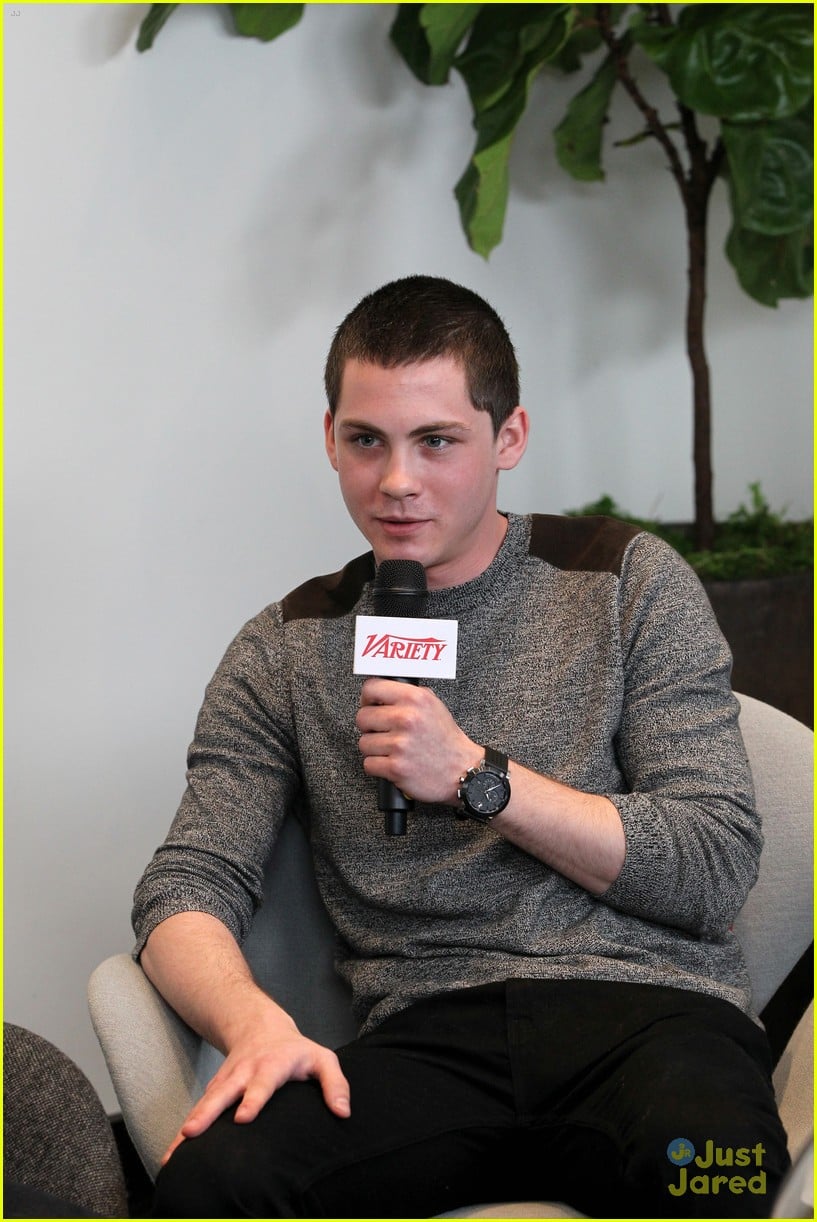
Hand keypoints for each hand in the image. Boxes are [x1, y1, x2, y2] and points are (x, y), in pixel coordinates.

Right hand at [162, 1017, 350, 1164]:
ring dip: (188, 1125)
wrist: (260, 1027)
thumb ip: (335, 1083)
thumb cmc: (296, 1051)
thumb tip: (343, 1113)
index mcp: (272, 1065)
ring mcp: (226, 1081)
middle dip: (207, 1113)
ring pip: (205, 1103)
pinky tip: (171, 1155)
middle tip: (192, 1132)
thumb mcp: (323, 1059)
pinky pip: (198, 1111)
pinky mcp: (215, 1091)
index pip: (263, 1083)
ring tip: (172, 1153)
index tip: (243, 1117)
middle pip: (223, 1092)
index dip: (253, 1099)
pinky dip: (182, 1132)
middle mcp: (244, 1072)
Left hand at [356, 678, 477, 804]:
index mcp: (415, 699)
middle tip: (384, 732)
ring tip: (392, 750)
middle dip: (370, 727)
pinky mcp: (396, 768)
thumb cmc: (445, 739)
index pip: (371, 688)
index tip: (370, 705)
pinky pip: (368, 764)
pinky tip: (392, 763)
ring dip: (375, 749)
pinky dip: (378, 766)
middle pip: (362, 717)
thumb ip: (407, 695)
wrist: (461, 770)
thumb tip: (381, 691)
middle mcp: (407, 718)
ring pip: (363, 743)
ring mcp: (400, 744)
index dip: (367, 698)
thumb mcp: (432, 705)